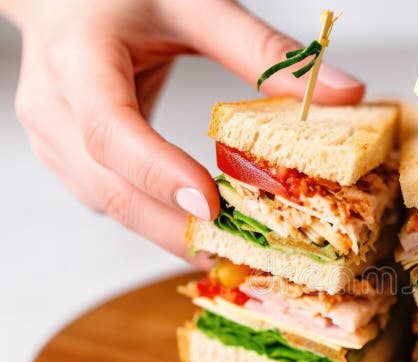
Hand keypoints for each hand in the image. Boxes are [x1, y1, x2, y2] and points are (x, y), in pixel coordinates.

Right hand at [2, 0, 363, 263]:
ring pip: (106, 203)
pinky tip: (194, 225)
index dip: (160, 174)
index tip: (211, 207)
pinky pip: (107, 198)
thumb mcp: (196, 5)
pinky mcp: (65, 155)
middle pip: (109, 187)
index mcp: (79, 57)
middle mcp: (53, 105)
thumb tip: (341, 93)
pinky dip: (151, 217)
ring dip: (164, 231)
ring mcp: (50, 135)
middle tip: (235, 254)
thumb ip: (264, 51)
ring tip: (224, 249)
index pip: (111, 131)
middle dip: (173, 228)